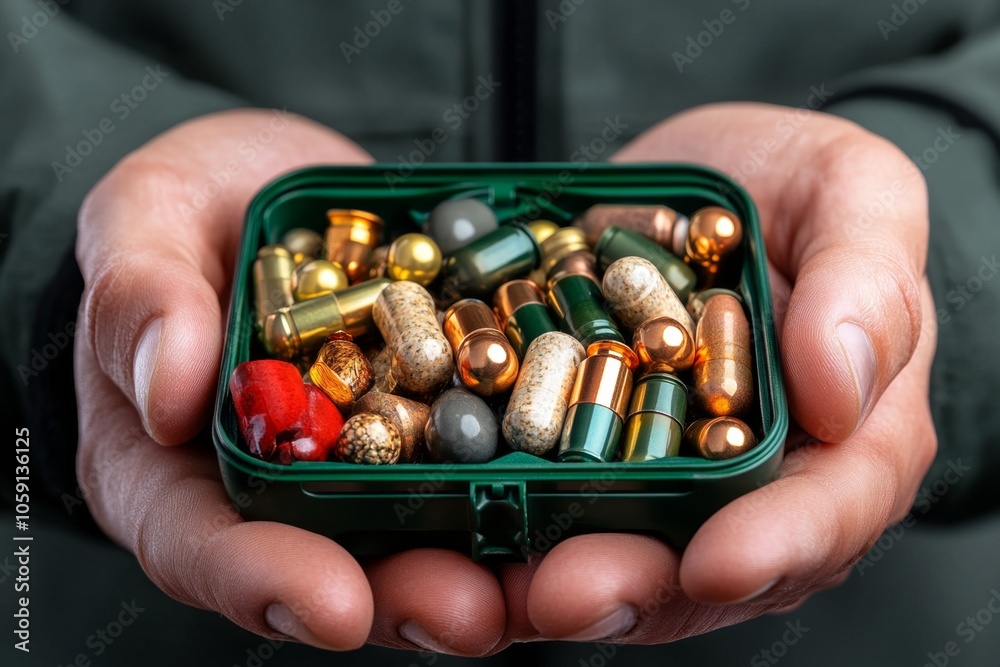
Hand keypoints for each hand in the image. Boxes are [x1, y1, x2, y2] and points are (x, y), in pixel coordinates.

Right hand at [74, 110, 508, 653]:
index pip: (204, 546)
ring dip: (486, 565)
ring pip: (421, 535)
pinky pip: (480, 461)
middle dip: (405, 597)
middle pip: (333, 566)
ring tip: (549, 580)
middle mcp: (277, 486)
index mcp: (177, 463)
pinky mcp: (432, 426)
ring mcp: (364, 462)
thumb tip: (167, 386)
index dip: (263, 582)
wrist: (280, 196)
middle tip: (471, 612)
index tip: (331, 604)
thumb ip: (140, 292)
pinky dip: (528, 478)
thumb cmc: (190, 214)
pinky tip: (582, 480)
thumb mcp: (145, 221)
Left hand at [505, 103, 936, 642]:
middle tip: (565, 594)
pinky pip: (537, 496)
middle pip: (703, 562)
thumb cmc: (790, 189)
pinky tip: (441, 527)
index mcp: (839, 435)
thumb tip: (843, 389)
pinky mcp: (576, 450)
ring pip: (609, 549)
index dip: (778, 546)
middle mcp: (744, 478)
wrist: (689, 185)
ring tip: (485, 590)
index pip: (827, 511)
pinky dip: (491, 520)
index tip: (719, 563)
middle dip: (633, 585)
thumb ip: (864, 282)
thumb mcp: (852, 194)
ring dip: (543, 579)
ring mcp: (653, 472)